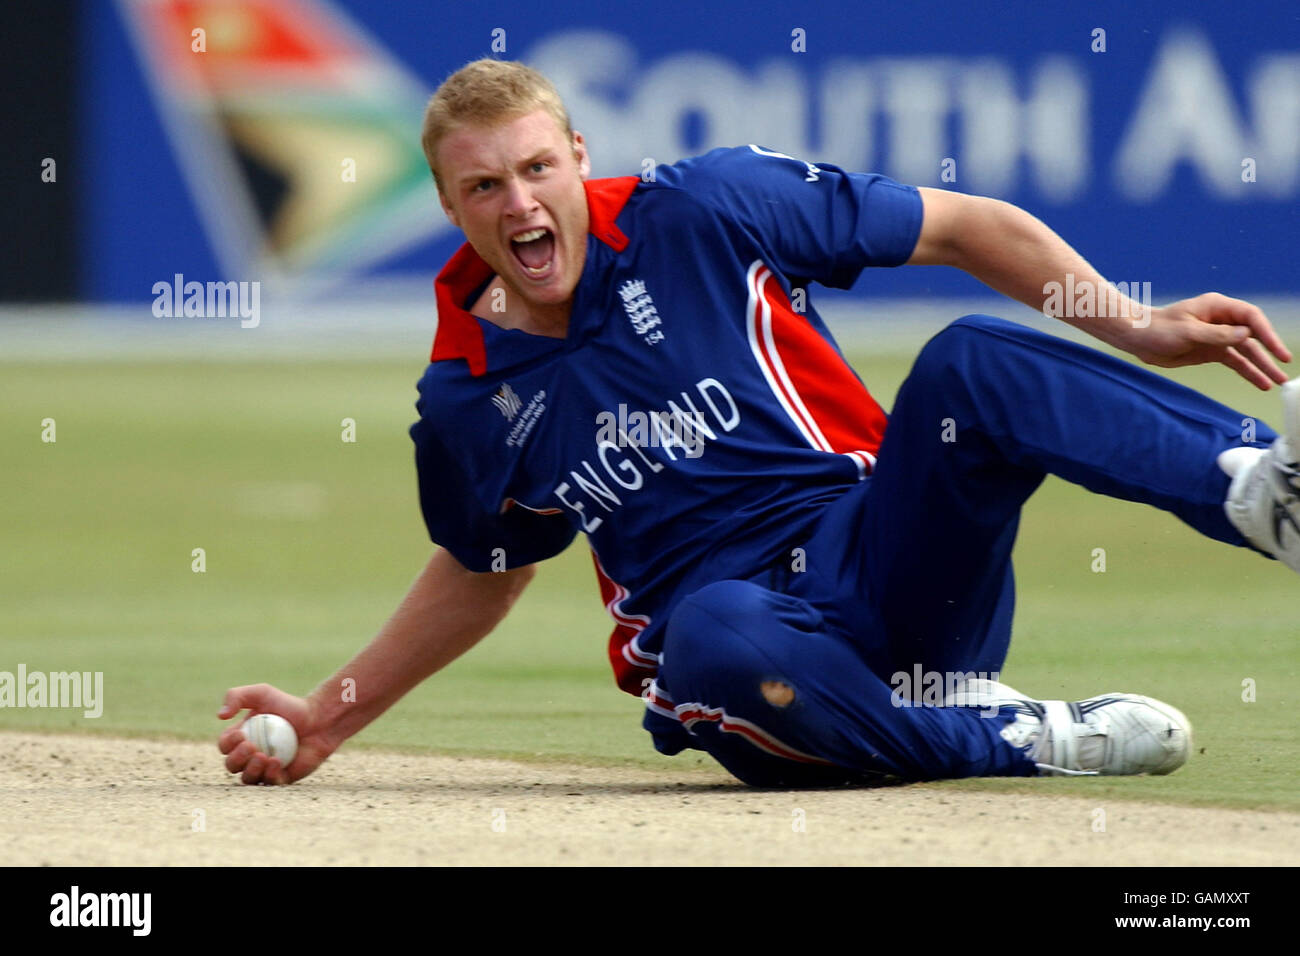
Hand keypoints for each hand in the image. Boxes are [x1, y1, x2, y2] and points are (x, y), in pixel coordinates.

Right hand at [218, 684, 335, 784]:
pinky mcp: (280, 777)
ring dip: (251, 769)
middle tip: (251, 746)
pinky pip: (269, 783)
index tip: (241, 734)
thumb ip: (236, 696)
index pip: (225, 747)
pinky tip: (276, 762)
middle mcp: (249, 756)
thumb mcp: (261, 693)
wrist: (318, 718)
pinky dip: (270, 774)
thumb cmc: (289, 705)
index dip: (228, 744)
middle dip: (237, 759)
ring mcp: (264, 768)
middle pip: (232, 766)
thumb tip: (220, 715)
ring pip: (248, 778)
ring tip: (263, 755)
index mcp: (241, 738)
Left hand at [1120, 293, 1291, 389]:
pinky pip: (1234, 361)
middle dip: (1269, 352)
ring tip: (1277, 382)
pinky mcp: (1211, 351)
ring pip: (1246, 351)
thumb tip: (1245, 335)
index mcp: (1218, 307)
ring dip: (1261, 365)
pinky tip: (1260, 383)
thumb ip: (1216, 334)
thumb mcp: (1187, 331)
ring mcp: (1218, 337)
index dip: (1267, 333)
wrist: (1137, 338)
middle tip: (1284, 367)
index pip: (1251, 318)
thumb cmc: (1158, 328)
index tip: (1277, 351)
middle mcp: (1222, 320)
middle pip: (1253, 336)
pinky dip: (1247, 372)